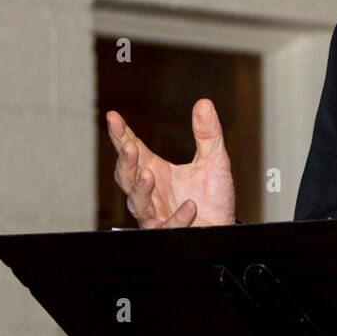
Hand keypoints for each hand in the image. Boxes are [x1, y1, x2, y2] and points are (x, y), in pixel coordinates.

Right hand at [106, 98, 236, 229]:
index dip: (121, 134)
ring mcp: (156, 214)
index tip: (112, 117)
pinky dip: (178, 217)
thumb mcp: (215, 161)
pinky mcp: (170, 233)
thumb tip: (204, 102)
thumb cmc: (213, 196)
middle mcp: (150, 192)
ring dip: (141, 189)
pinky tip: (189, 206)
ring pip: (138, 203)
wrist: (224, 227)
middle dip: (126, 162)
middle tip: (128, 146)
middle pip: (127, 176)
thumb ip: (208, 134)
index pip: (133, 149)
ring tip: (148, 174)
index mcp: (155, 170)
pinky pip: (169, 226)